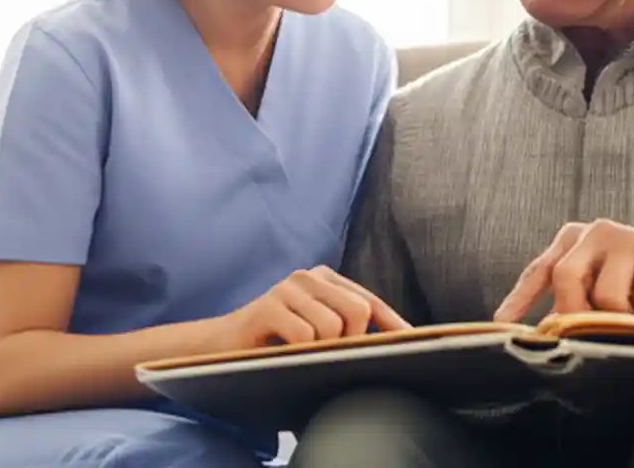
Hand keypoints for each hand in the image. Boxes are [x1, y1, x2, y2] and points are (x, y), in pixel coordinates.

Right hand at [220, 266, 411, 349]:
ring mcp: (288, 288)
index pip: (372, 302)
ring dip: (322, 351)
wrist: (220, 348)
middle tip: (333, 358)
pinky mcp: (268, 305)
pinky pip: (304, 336)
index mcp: (327, 280)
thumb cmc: (275, 345)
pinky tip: (284, 352)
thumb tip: (391, 348)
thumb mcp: (316, 334)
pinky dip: (300, 353)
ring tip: (301, 354)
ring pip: (333, 327)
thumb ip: (347, 333)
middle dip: (353, 342)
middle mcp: (310, 276)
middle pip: (359, 311)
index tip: (413, 344)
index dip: (394, 325)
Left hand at [494, 220, 633, 321]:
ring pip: (607, 295)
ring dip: (619, 319)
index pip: (539, 270)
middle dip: (574, 311)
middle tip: (588, 332)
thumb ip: (568, 302)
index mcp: (571, 240)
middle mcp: (595, 232)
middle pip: (567, 277)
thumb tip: (540, 335)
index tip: (503, 325)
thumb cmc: (627, 281)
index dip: (519, 299)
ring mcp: (627, 237)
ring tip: (631, 318)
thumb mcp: (592, 285)